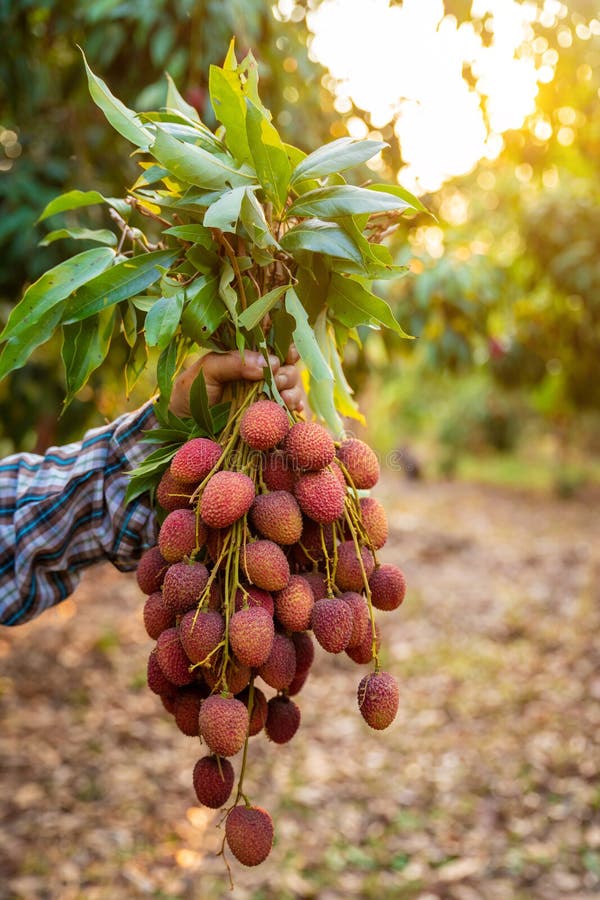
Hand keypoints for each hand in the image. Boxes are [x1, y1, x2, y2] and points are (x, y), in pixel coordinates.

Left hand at [169, 348, 303, 417]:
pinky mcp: (269, 416)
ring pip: (292, 384)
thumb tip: (268, 363)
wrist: (184, 430)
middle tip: (278, 378)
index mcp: (243, 357)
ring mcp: (265, 395)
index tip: (287, 349)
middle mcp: (258, 374)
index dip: (282, 342)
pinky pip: (291, 408)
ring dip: (293, 388)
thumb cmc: (190, 395)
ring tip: (283, 397)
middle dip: (287, 369)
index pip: (269, 342)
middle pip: (286, 363)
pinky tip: (291, 408)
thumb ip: (233, 361)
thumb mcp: (206, 370)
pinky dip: (296, 406)